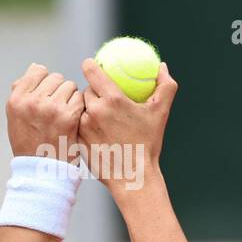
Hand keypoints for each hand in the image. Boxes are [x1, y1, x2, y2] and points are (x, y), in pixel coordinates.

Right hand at [6, 62, 83, 160]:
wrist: (42, 170)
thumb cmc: (30, 143)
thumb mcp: (16, 117)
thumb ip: (22, 91)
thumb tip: (35, 67)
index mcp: (16, 99)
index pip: (37, 70)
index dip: (45, 81)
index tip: (46, 95)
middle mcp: (32, 101)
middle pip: (55, 77)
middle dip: (58, 90)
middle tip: (55, 110)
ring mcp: (51, 108)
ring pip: (69, 86)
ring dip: (70, 98)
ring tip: (63, 115)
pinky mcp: (68, 116)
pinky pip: (79, 98)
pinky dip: (79, 107)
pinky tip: (73, 120)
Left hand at [79, 58, 178, 191]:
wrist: (133, 177)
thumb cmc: (148, 144)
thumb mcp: (160, 113)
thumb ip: (165, 85)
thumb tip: (161, 66)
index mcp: (112, 99)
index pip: (91, 71)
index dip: (90, 64)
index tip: (91, 64)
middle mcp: (94, 110)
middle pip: (85, 90)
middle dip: (91, 90)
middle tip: (100, 94)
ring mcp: (83, 127)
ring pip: (79, 108)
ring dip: (86, 108)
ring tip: (97, 114)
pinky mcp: (77, 140)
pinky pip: (76, 126)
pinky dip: (83, 125)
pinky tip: (92, 130)